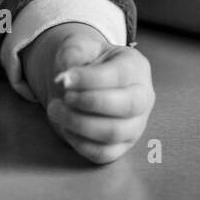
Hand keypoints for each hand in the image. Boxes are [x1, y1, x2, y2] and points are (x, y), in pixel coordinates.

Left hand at [21, 22, 153, 164]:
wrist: (83, 80)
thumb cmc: (85, 60)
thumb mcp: (78, 46)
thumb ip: (72, 54)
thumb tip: (64, 78)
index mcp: (136, 67)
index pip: (120, 76)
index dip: (89, 80)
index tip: (63, 79)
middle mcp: (143, 97)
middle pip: (126, 107)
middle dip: (89, 103)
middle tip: (64, 96)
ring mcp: (135, 125)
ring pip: (113, 133)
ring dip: (79, 123)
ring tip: (56, 109)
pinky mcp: (121, 146)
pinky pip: (103, 153)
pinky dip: (79, 142)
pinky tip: (66, 126)